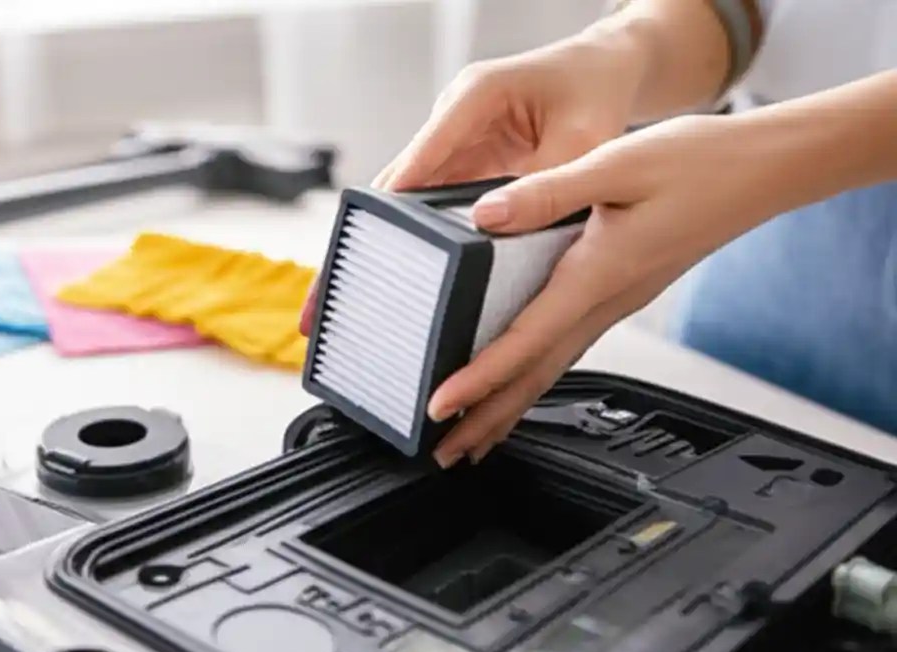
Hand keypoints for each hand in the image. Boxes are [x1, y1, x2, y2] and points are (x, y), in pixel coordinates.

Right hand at [299, 28, 648, 335]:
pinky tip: (396, 277)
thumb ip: (547, 185)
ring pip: (405, 197)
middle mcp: (453, 117)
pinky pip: (429, 203)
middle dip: (365, 235)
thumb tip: (504, 227)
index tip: (361, 243)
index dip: (388, 203)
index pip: (420, 155)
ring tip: (354, 293)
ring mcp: (452, 140)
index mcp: (475, 96)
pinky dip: (414, 237)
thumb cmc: (596, 87)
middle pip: (395, 182)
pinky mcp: (461, 161)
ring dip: (384, 240)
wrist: (607, 66)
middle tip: (335, 288)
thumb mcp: (586, 139)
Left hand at [428, 113, 795, 467]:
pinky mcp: (623, 292)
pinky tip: (522, 378)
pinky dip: (537, 374)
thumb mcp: (617, 164)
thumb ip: (548, 192)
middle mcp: (606, 302)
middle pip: (536, 375)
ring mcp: (617, 303)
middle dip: (486, 418)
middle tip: (443, 451)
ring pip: (553, 368)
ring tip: (473, 437)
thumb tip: (487, 214)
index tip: (440, 405)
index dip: (479, 377)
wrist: (763, 170)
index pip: (526, 341)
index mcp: (597, 277)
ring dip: (509, 405)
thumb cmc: (700, 164)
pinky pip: (569, 346)